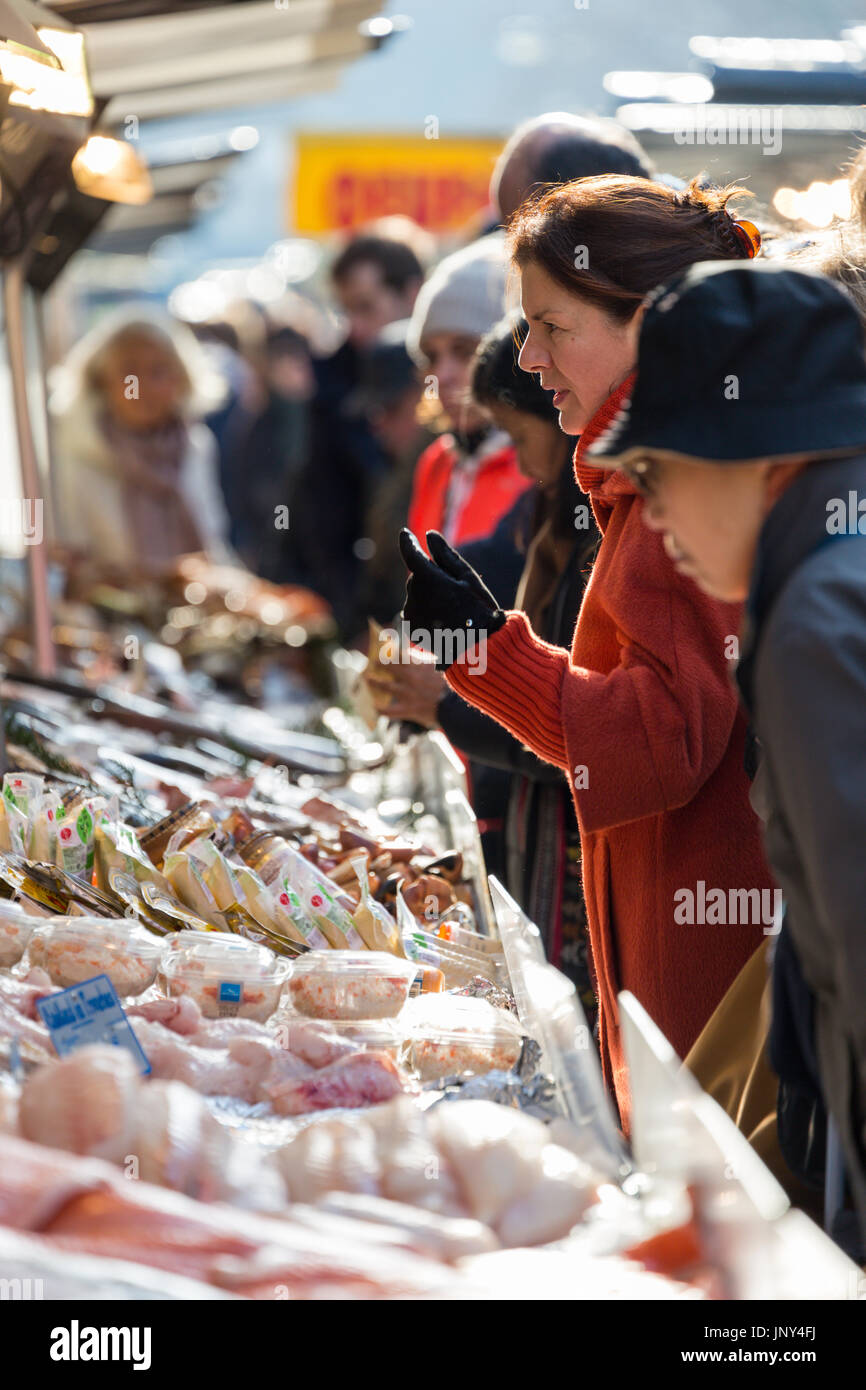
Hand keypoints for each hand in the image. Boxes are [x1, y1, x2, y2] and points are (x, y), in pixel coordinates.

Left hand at [365, 647, 445, 728]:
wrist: (454, 707)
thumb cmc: (449, 687)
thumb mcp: (439, 669)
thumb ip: (425, 660)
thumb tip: (411, 654)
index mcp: (419, 667)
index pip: (401, 655)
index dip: (391, 651)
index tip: (384, 648)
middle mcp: (410, 678)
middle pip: (390, 667)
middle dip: (380, 664)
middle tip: (373, 662)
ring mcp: (407, 694)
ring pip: (386, 686)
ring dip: (375, 682)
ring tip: (368, 679)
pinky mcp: (407, 710)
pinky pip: (389, 710)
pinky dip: (381, 710)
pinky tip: (375, 708)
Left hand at [398, 528, 505, 668]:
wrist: (478, 650)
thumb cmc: (478, 610)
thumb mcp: (468, 578)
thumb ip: (446, 555)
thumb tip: (428, 535)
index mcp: (427, 579)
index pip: (411, 553)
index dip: (408, 542)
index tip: (405, 534)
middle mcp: (413, 596)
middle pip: (418, 577)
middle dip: (432, 578)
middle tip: (457, 592)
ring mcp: (410, 614)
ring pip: (418, 595)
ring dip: (430, 596)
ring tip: (454, 611)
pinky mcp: (411, 628)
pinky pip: (417, 612)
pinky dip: (427, 612)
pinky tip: (445, 621)